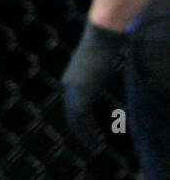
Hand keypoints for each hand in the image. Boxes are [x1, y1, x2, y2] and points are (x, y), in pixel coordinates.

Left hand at [61, 22, 126, 143]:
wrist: (104, 32)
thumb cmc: (108, 42)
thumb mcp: (103, 62)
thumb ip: (103, 75)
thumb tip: (110, 77)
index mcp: (72, 80)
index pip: (72, 106)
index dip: (78, 120)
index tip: (84, 130)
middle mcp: (68, 86)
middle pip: (71, 114)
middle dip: (78, 130)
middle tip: (85, 144)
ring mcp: (73, 89)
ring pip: (75, 119)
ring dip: (83, 134)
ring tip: (90, 147)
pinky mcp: (81, 90)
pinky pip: (82, 116)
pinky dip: (87, 128)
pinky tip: (93, 139)